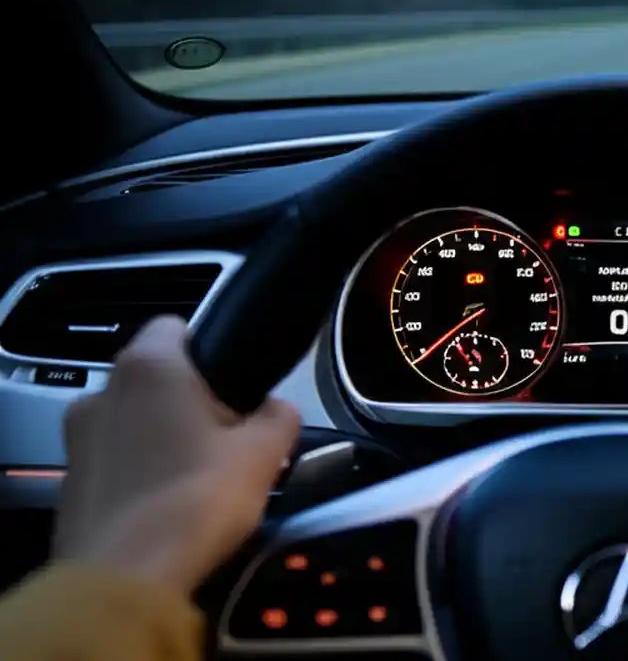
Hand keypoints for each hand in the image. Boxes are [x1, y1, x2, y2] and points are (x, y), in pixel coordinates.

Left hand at [55, 316, 300, 595]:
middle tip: (228, 439)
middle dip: (190, 399)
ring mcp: (78, 435)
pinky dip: (140, 470)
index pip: (180, 325)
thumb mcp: (264, 454)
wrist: (127, 578)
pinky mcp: (70, 479)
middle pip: (158, 377)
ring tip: (198, 477)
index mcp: (150, 365)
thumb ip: (279, 417)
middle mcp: (104, 389)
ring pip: (134, 419)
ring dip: (162, 435)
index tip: (238, 390)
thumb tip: (277, 409)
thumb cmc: (197, 499)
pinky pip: (116, 458)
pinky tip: (167, 503)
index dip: (214, 352)